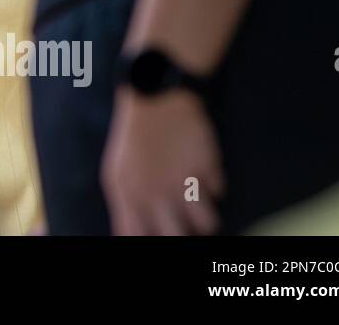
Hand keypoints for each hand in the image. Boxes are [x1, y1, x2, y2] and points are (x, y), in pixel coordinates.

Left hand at [101, 88, 224, 234]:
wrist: (155, 96)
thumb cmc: (135, 138)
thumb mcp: (118, 173)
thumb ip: (128, 209)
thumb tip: (134, 235)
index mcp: (128, 196)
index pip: (136, 237)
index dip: (150, 242)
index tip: (159, 238)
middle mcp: (155, 194)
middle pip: (176, 238)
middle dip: (184, 235)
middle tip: (185, 224)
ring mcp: (182, 181)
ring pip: (207, 224)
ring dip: (205, 215)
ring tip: (198, 201)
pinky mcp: (206, 166)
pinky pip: (219, 192)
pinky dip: (214, 185)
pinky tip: (203, 169)